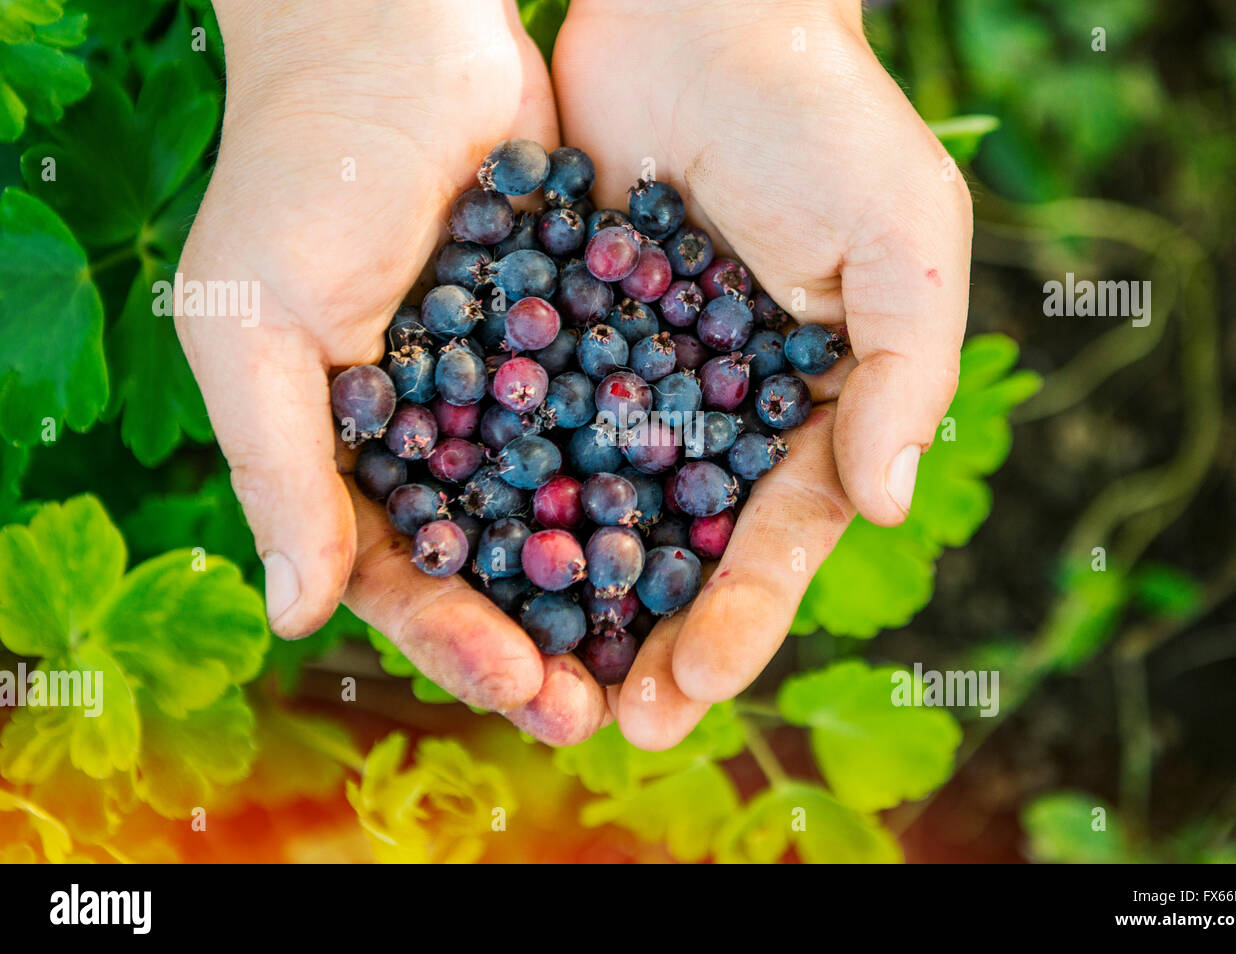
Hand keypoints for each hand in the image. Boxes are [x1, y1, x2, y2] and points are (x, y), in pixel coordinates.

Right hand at [177, 0, 608, 742]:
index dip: (460, 639)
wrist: (394, 34)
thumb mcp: (255, 326)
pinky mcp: (582, 336)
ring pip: (571, 509)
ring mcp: (517, 392)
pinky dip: (656, 476)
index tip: (523, 683)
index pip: (406, 578)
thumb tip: (297, 618)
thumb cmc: (297, 173)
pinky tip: (707, 529)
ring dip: (614, 581)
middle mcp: (442, 439)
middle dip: (548, 638)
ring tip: (670, 646)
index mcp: (355, 456)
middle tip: (608, 707)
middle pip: (501, 566)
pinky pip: (621, 420)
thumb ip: (279, 470)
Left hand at [553, 0, 970, 746]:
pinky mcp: (555, 334)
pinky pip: (526, 425)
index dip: (743, 617)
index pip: (778, 536)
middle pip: (682, 548)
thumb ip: (903, 376)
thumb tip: (880, 511)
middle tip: (610, 724)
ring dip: (569, 595)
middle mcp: (715, 412)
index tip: (693, 686)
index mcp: (807, 408)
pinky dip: (500, 492)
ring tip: (531, 676)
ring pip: (598, 507)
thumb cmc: (826, 121)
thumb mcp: (904, 241)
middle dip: (651, 637)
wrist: (703, 10)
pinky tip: (464, 561)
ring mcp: (631, 379)